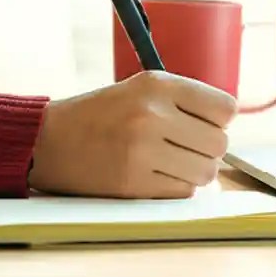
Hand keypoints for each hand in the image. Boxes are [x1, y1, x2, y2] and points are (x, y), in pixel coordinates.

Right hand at [30, 71, 238, 198]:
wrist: (47, 140)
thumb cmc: (100, 115)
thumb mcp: (140, 90)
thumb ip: (183, 103)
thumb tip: (227, 128)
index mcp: (157, 85)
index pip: (225, 108)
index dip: (218, 121)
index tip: (202, 125)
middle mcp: (152, 114)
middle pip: (220, 144)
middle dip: (207, 150)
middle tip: (185, 148)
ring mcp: (142, 150)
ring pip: (205, 172)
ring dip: (194, 172)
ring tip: (170, 163)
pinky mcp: (134, 183)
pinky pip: (182, 192)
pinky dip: (175, 187)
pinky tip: (154, 175)